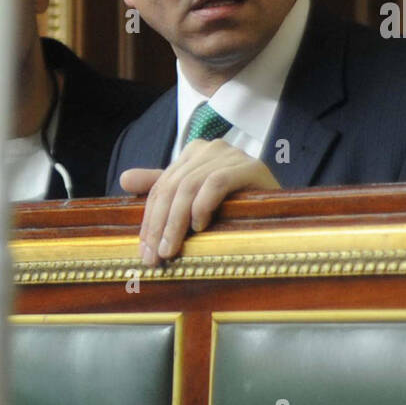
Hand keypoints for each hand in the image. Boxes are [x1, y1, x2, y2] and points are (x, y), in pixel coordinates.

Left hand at [120, 139, 279, 265]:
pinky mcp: (251, 167)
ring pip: (190, 186)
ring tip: (172, 249)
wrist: (282, 211)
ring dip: (176, 222)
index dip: (149, 219)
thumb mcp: (194, 198)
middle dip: (159, 225)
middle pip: (172, 187)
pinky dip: (204, 205)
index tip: (144, 252)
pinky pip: (217, 183)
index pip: (161, 186)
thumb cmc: (237, 206)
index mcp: (194, 152)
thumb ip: (162, 188)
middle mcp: (211, 147)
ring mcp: (232, 154)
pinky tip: (201, 226)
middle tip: (155, 257)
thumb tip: (124, 179)